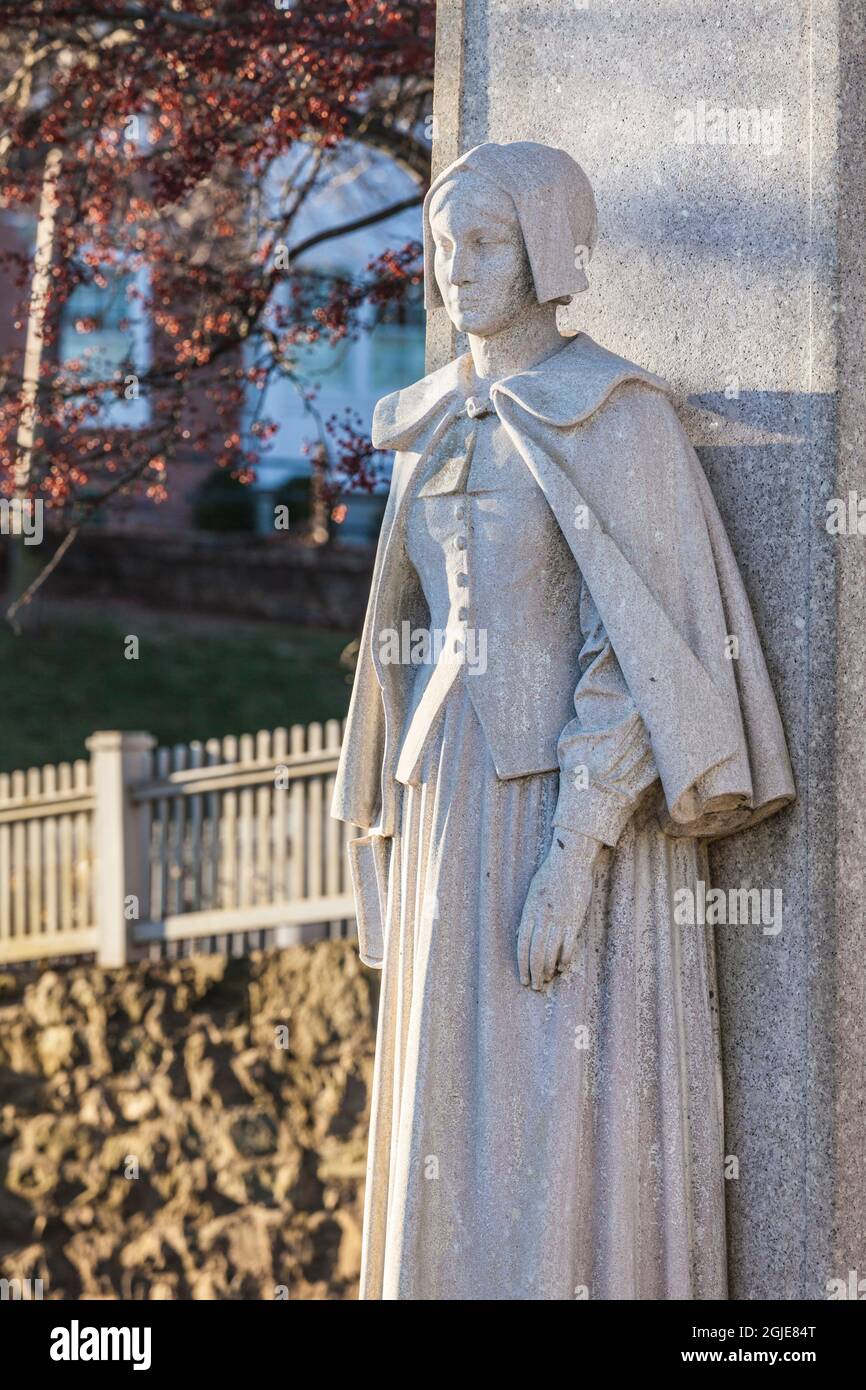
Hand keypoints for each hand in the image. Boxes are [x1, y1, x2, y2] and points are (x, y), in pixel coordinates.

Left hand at [517, 829, 603, 989]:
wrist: (569, 861)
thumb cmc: (550, 875)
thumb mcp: (533, 893)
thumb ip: (530, 914)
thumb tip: (525, 933)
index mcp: (529, 912)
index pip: (522, 946)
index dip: (522, 965)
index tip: (523, 978)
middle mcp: (541, 918)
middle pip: (535, 953)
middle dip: (534, 973)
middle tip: (536, 986)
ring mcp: (558, 919)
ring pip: (550, 952)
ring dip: (548, 969)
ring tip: (547, 980)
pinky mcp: (574, 918)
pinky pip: (568, 944)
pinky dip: (564, 958)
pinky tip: (562, 967)